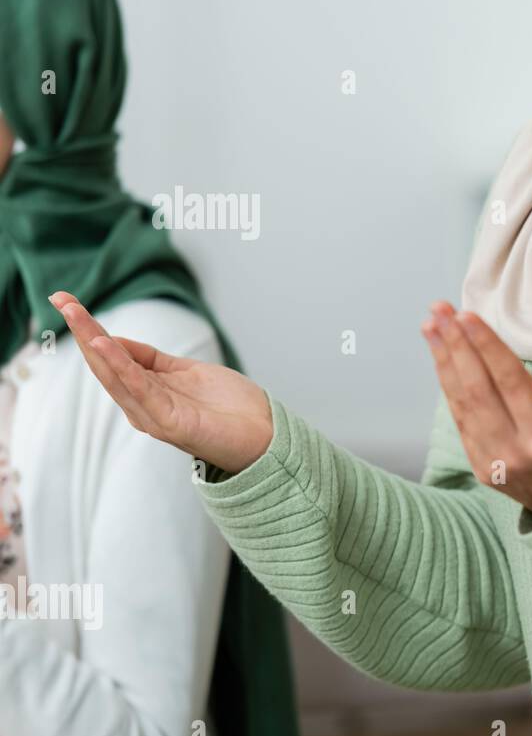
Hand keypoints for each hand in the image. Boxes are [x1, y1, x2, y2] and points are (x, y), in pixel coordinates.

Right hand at [49, 292, 272, 473]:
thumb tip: (116, 340)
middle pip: (105, 364)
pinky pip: (140, 390)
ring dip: (94, 343)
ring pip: (116, 375)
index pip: (111, 357)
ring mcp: (154, 416)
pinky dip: (121, 367)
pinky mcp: (170, 423)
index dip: (91, 329)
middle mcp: (143, 406)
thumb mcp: (187, 373)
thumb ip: (153, 361)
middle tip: (61, 299)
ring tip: (76, 314)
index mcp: (146, 393)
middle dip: (83, 331)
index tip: (68, 301)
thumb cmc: (231, 408)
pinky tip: (105, 345)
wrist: (266, 436)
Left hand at [422, 302, 531, 518]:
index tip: (467, 316)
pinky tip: (443, 362)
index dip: (486, 346)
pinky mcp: (483, 469)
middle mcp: (512, 453)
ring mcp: (493, 463)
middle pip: (476, 389)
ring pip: (461, 404)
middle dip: (455, 345)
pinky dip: (447, 387)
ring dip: (444, 362)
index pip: (509, 382)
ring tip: (431, 326)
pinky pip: (460, 421)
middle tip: (439, 309)